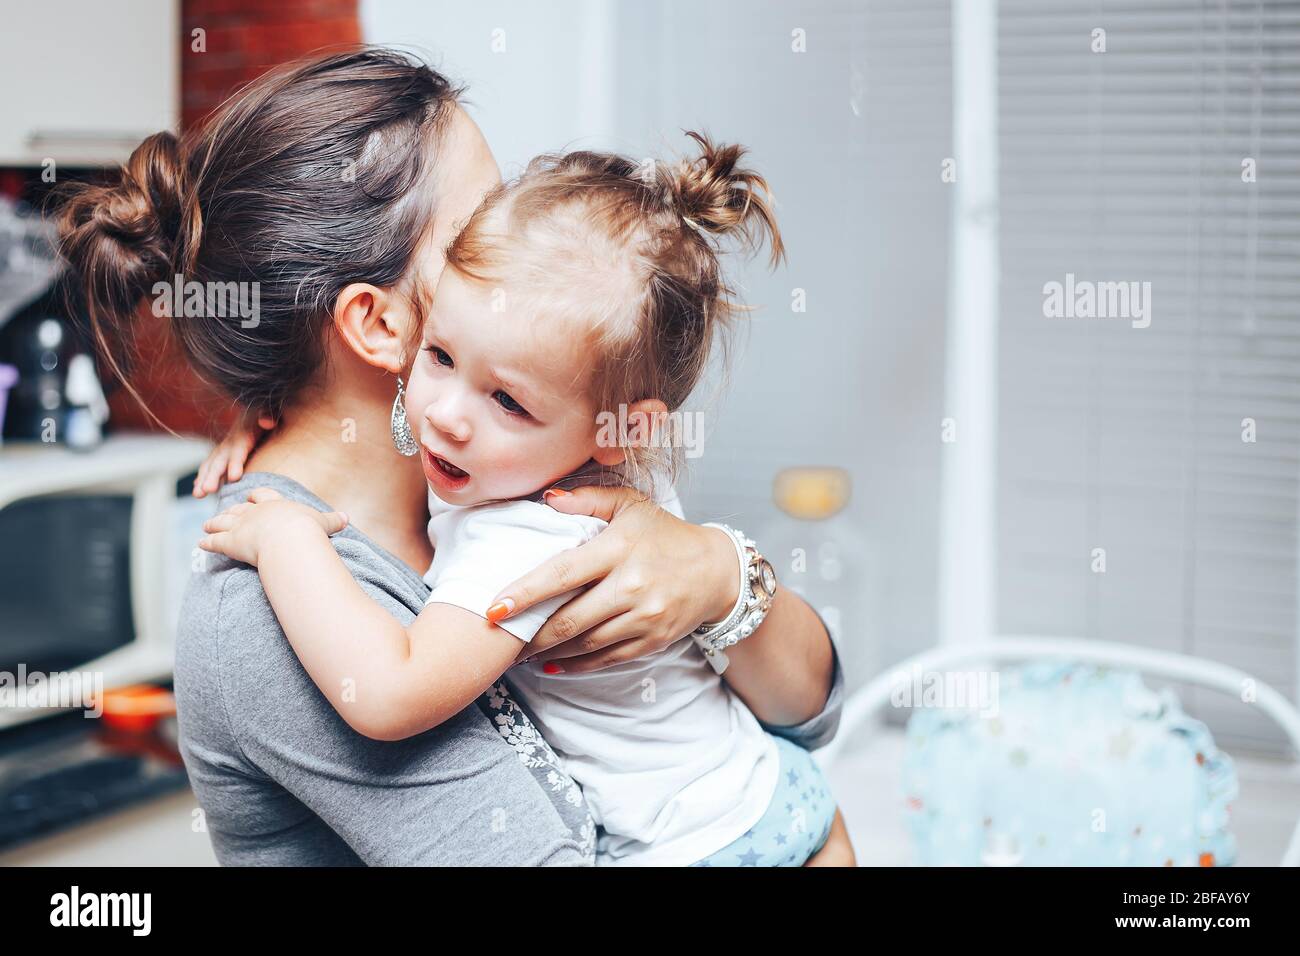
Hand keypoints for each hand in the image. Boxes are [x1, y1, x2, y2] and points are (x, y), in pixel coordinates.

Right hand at [193, 410, 276, 497]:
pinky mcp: (223, 454)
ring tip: (198, 494)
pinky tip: (199, 490)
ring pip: (211, 465)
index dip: (235, 463)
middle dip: (214, 476)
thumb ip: (269, 417)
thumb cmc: (269, 416)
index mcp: (244, 434)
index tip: (234, 477)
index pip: (239, 450)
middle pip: (220, 460)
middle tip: (208, 490)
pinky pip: (210, 466)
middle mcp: (230, 442)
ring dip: (204, 479)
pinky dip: (203, 477)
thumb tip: (267, 422)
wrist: (257, 410)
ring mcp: (224, 448)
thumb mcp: (271, 414)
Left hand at [198, 487, 347, 565]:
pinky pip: (214, 542)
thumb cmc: (307, 530)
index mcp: (276, 504)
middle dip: (232, 510)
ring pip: (222, 522)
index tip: (252, 497)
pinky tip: (200, 543)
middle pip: (239, 508)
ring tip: (206, 524)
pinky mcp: (230, 542)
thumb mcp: (323, 522)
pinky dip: (206, 542)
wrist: (290, 540)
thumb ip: (332, 520)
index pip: (264, 496)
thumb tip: (347, 518)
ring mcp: (240, 526)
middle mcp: (255, 512)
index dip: (257, 497)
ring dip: (213, 523)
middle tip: (225, 511)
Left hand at [489, 485, 740, 672]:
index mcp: (619, 549)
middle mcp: (631, 586)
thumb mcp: (631, 505)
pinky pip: (604, 659)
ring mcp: (643, 617)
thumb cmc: (665, 534)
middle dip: (527, 633)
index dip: (525, 592)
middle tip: (496, 638)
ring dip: (545, 652)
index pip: (563, 573)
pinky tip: (551, 662)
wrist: (717, 571)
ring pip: (583, 644)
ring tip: (517, 651)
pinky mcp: (651, 641)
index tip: (494, 606)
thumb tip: (547, 498)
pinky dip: (574, 664)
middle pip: (569, 619)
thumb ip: (588, 500)